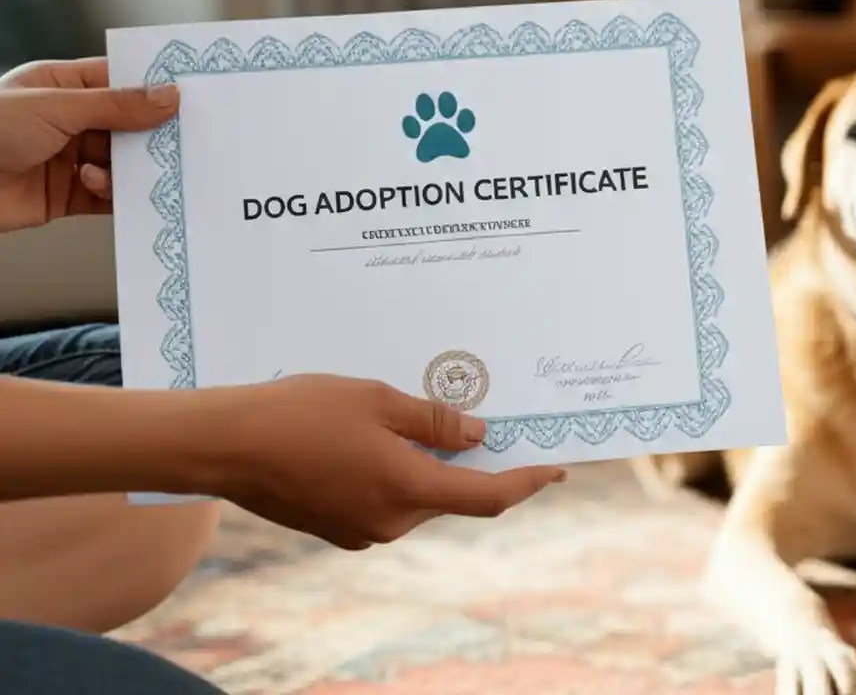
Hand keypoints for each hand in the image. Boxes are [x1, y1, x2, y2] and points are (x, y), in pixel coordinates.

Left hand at [0, 57, 178, 232]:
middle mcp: (67, 121)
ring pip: (121, 163)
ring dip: (128, 169)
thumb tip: (167, 96)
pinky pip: (107, 197)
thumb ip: (116, 106)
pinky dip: (113, 195)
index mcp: (60, 86)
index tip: (186, 98)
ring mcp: (68, 158)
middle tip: (176, 141)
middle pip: (126, 126)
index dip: (153, 89)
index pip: (118, 82)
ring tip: (126, 170)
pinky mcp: (67, 195)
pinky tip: (96, 186)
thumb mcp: (56, 108)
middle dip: (149, 135)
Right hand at [206, 374, 564, 549]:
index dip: (528, 481)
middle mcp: (392, 521)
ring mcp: (363, 530)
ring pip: (420, 497)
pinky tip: (384, 440)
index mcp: (408, 488)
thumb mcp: (378, 401)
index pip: (488, 495)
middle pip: (454, 495)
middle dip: (475, 463)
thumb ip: (435, 420)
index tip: (557, 468)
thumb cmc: (299, 413)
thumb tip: (478, 435)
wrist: (223, 446)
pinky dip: (402, 475)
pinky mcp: (338, 528)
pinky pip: (389, 502)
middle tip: (486, 421)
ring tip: (423, 419)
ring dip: (433, 466)